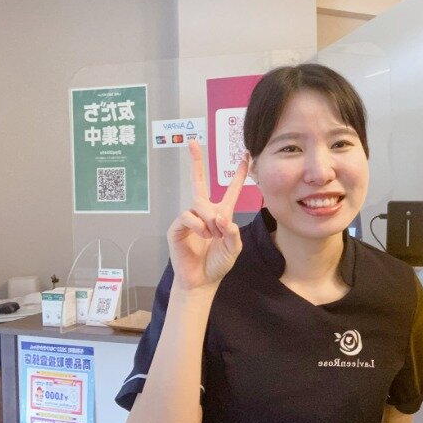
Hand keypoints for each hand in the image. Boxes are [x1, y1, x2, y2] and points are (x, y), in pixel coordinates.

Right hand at [167, 140, 247, 291]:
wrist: (202, 280)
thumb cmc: (218, 263)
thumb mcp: (234, 248)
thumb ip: (233, 232)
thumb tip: (222, 218)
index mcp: (221, 214)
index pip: (230, 190)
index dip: (238, 174)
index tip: (245, 156)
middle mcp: (204, 212)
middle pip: (199, 181)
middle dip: (196, 161)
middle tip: (193, 141)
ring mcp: (190, 218)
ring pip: (200, 204)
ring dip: (210, 220)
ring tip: (212, 236)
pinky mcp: (177, 226)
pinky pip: (188, 216)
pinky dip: (199, 226)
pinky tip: (201, 236)